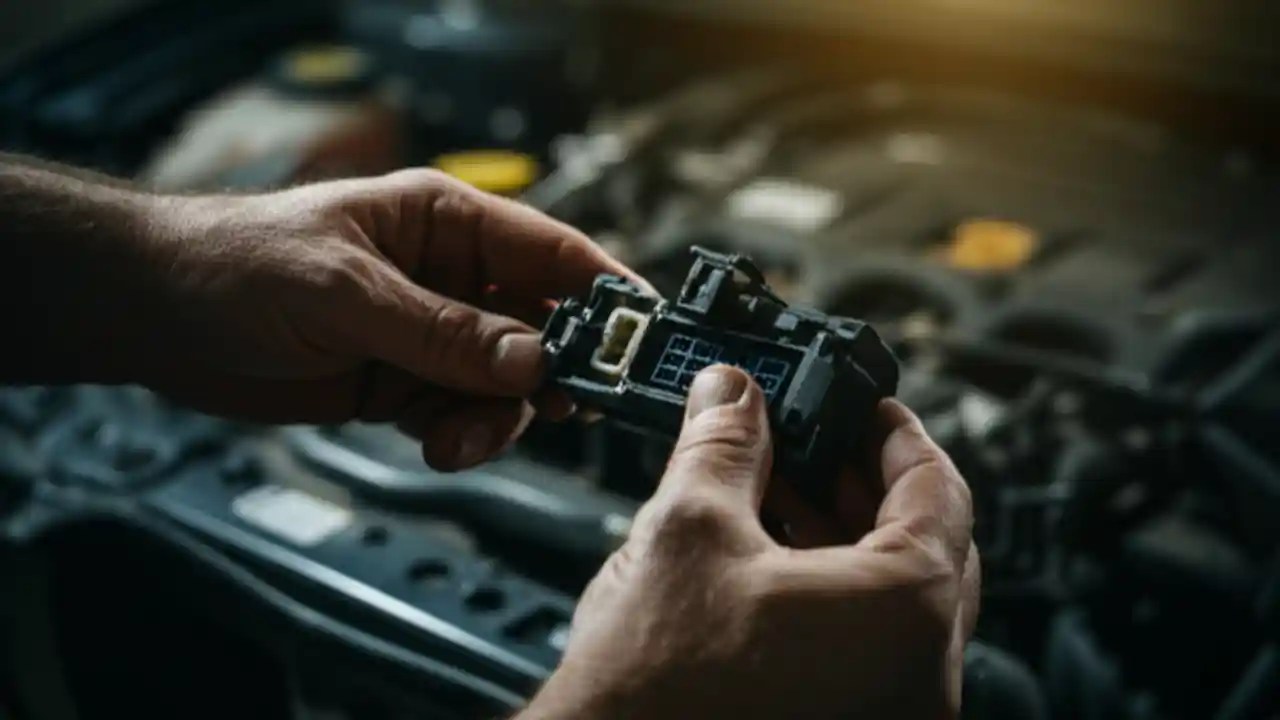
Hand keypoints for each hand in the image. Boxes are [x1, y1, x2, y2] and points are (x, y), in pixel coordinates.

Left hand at [126, 169, 643, 467]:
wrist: (158, 317)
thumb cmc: (238, 264)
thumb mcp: (347, 291)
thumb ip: (441, 331)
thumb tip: (530, 360)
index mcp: (446, 223)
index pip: (552, 254)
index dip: (606, 293)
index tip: (648, 335)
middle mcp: (449, 277)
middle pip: (541, 327)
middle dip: (555, 371)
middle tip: (568, 409)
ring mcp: (428, 334)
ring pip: (503, 384)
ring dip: (495, 418)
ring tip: (458, 438)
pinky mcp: (402, 382)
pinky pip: (460, 414)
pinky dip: (459, 435)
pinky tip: (434, 444)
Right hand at [521, 365, 978, 719]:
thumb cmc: (652, 690)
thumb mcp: (688, 532)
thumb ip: (724, 446)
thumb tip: (732, 393)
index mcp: (906, 616)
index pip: (939, 492)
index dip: (896, 433)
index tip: (865, 405)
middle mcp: (920, 677)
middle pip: (922, 547)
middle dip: (861, 483)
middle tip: (813, 438)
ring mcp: (889, 712)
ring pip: (890, 599)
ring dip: (839, 534)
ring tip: (773, 486)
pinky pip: (866, 645)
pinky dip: (829, 591)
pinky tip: (767, 553)